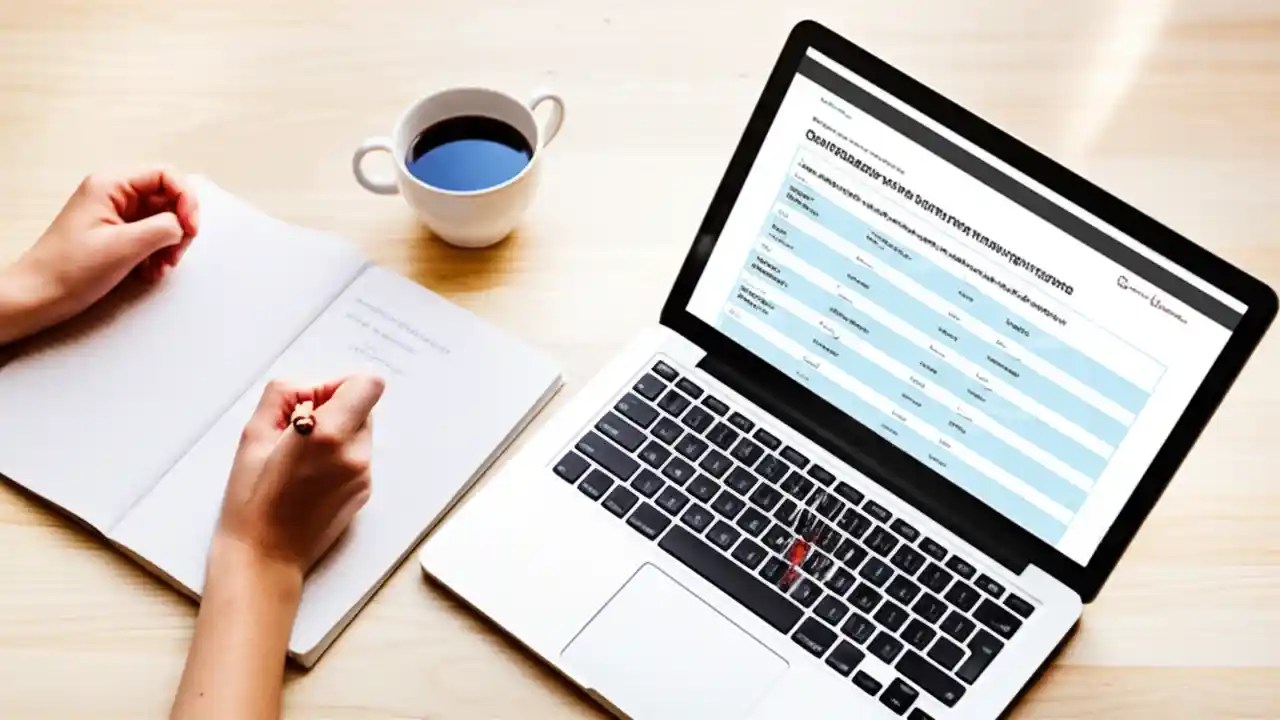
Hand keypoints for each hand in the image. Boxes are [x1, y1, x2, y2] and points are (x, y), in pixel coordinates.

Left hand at [0, 168, 197, 343]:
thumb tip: (182, 225)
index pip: (166, 175)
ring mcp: (116, 214)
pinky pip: (152, 236)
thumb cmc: (69, 270)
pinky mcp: (117, 234)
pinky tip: (149, 271)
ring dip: (170, 244)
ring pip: (163, 219)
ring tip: (160, 267)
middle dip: (179, 227)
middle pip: (168, 198)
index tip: (191, 229)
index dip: (186, 200)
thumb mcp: (124, 247)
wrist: (39, 296)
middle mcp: (114, 194)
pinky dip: (158, 254)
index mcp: (110, 185)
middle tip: (174, 254)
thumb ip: (163, 228)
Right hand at [215, 374, 385, 579]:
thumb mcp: (254, 434)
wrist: (265, 556)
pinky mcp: (364, 492)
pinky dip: (338, 458)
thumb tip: (311, 389)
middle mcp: (355, 455)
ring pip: (359, 433)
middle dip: (334, 410)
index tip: (313, 403)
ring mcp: (364, 476)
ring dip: (335, 435)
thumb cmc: (252, 499)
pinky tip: (308, 479)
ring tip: (299, 460)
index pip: (367, 385)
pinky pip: (357, 458)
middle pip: (363, 407)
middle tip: (297, 433)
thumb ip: (286, 396)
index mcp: (329, 435)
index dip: (339, 385)